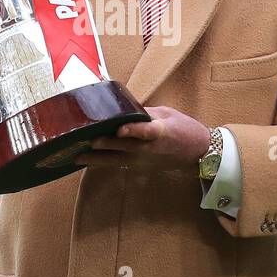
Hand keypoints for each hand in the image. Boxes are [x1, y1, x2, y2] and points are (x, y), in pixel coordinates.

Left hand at [74, 106, 211, 171]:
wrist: (199, 153)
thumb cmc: (184, 129)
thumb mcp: (167, 114)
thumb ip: (144, 113)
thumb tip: (123, 109)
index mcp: (161, 132)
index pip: (146, 131)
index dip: (132, 130)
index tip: (119, 129)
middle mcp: (150, 149)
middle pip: (124, 147)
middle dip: (104, 145)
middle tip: (83, 141)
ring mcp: (145, 161)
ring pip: (117, 160)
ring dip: (97, 158)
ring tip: (77, 156)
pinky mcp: (141, 167)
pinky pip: (119, 164)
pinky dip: (104, 162)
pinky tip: (88, 161)